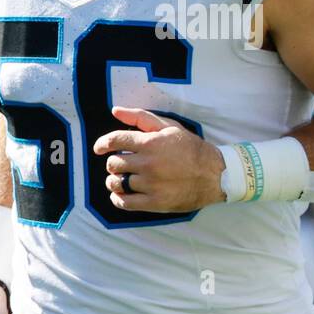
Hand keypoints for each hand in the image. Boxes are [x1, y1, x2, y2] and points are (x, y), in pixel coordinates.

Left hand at [92, 106, 225, 212]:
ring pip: (117, 183)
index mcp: (151, 143)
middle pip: (113, 163)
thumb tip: (115, 110)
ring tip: (121, 178)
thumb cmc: (191, 148)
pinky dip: (117, 199)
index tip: (99, 148)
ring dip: (114, 180)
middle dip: (114, 162)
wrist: (214, 175)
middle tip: (121, 163)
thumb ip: (141, 117)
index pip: (115, 140)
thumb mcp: (169, 127)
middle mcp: (148, 163)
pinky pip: (125, 203)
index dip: (102, 143)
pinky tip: (121, 194)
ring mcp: (151, 185)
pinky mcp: (154, 203)